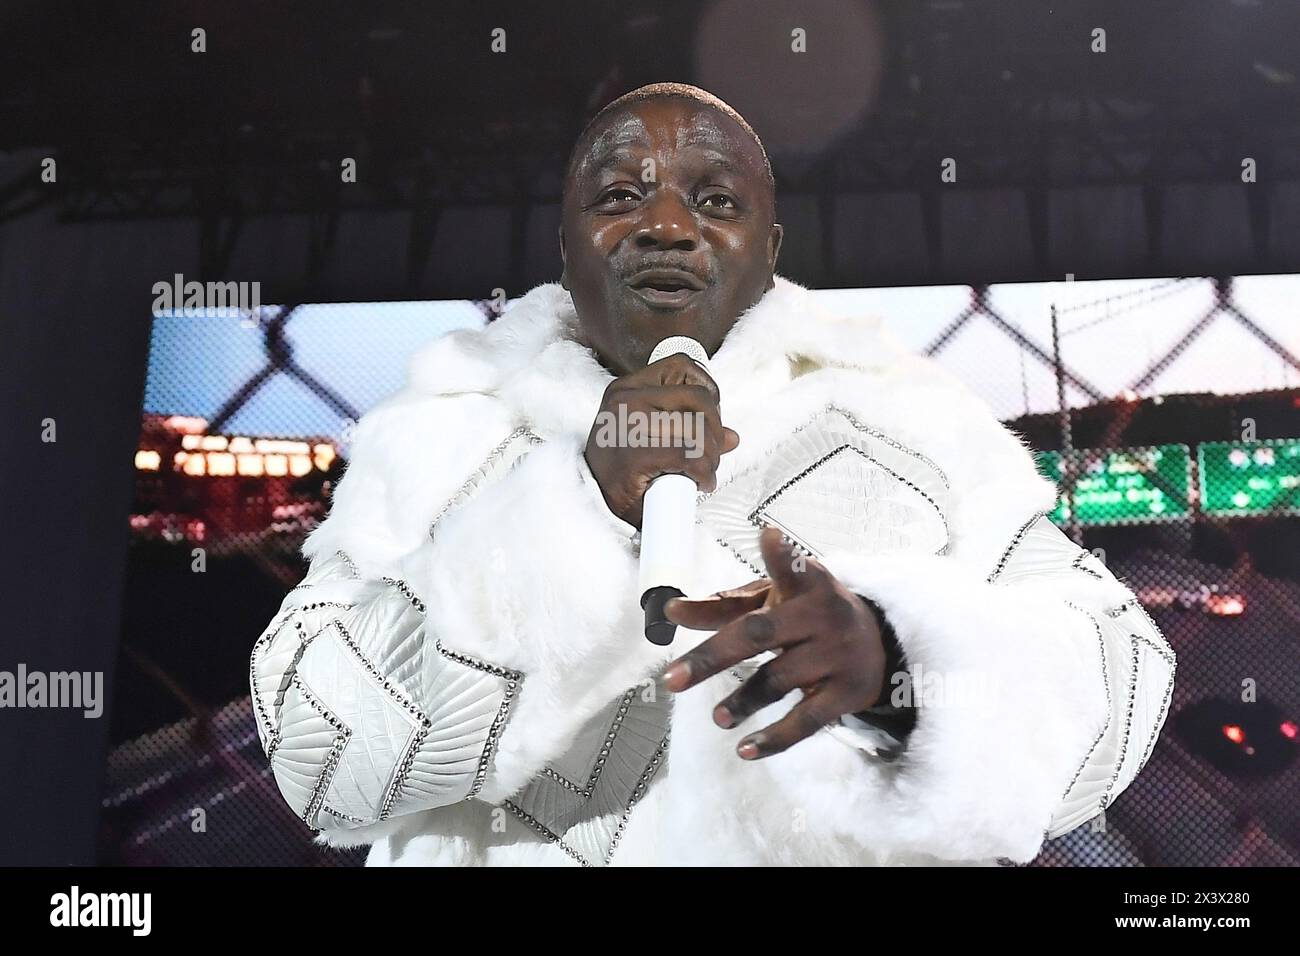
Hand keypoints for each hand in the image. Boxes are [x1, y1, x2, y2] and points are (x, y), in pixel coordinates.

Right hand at [584, 352, 739, 528]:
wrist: (590, 499)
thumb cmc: (618, 468)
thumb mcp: (645, 434)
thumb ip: (686, 426)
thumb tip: (731, 436)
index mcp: (627, 388)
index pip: (682, 366)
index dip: (707, 389)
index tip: (708, 416)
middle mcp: (628, 400)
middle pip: (699, 398)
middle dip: (715, 429)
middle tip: (711, 452)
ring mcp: (631, 426)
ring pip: (699, 430)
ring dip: (712, 456)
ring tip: (704, 470)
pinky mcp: (637, 455)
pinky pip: (691, 457)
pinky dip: (704, 473)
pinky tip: (700, 482)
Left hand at [662, 527, 886, 759]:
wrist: (879, 646)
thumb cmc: (809, 616)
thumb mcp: (773, 601)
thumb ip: (722, 607)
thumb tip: (671, 611)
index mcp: (805, 584)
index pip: (793, 566)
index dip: (782, 555)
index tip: (768, 536)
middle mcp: (822, 615)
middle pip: (760, 633)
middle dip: (713, 657)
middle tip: (673, 679)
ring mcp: (836, 655)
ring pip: (780, 680)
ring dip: (743, 701)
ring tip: (717, 718)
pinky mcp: (846, 693)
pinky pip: (807, 721)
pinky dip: (775, 738)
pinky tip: (746, 749)